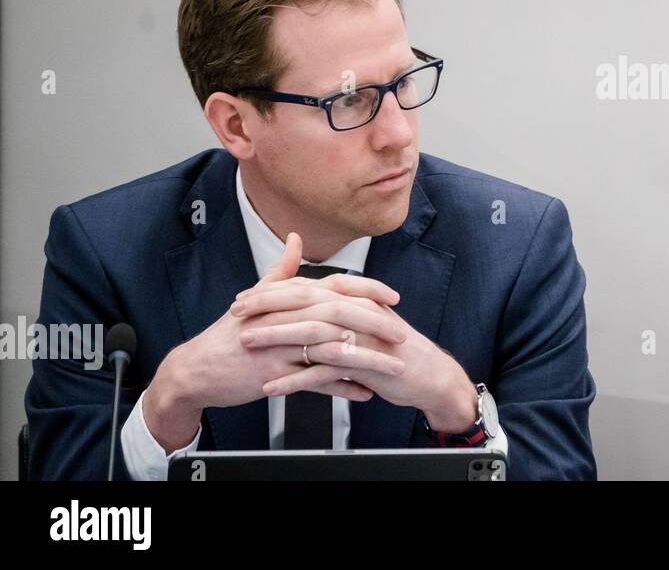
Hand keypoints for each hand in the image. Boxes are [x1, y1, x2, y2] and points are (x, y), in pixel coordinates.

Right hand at [185, 232, 405, 407]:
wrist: (196, 370)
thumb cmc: (229, 334)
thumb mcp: (256, 297)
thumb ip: (282, 271)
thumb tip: (296, 238)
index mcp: (287, 298)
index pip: (335, 286)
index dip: (367, 290)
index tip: (394, 296)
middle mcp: (287, 317)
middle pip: (340, 315)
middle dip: (376, 324)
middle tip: (402, 335)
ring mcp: (281, 346)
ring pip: (333, 349)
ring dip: (367, 360)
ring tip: (393, 368)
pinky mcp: (274, 373)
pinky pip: (316, 382)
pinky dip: (343, 387)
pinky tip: (365, 392)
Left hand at [258, 303, 478, 432]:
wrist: (426, 373)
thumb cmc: (392, 348)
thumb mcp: (365, 320)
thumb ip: (338, 306)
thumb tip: (311, 296)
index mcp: (354, 298)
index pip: (307, 286)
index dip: (273, 290)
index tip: (245, 298)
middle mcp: (356, 310)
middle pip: (305, 302)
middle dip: (267, 306)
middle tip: (236, 313)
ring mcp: (360, 336)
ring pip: (311, 332)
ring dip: (275, 338)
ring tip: (246, 344)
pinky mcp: (363, 364)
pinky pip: (322, 372)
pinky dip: (294, 381)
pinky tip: (272, 388)